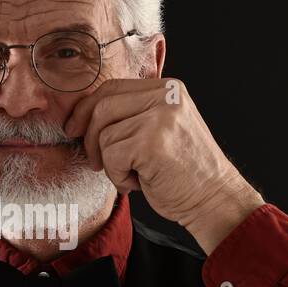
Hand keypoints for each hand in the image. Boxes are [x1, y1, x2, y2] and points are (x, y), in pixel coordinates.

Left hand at [63, 78, 264, 252]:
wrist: (213, 198)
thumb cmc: (183, 172)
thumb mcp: (161, 130)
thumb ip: (133, 114)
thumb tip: (83, 115)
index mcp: (167, 88)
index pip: (112, 87)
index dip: (86, 109)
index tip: (74, 128)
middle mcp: (166, 96)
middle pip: (102, 106)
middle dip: (89, 138)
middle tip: (97, 162)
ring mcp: (161, 116)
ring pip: (104, 134)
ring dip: (110, 163)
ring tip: (134, 174)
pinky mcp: (153, 141)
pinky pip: (111, 155)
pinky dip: (118, 176)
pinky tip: (139, 182)